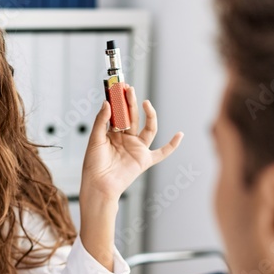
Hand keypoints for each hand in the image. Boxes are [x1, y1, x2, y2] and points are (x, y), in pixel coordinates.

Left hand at [80, 86, 182, 202]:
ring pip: (148, 129)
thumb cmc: (93, 165)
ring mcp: (137, 149)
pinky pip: (162, 152)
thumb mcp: (95, 139)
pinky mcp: (144, 160)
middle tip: (129, 89)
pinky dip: (172, 145)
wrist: (99, 185)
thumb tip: (107, 103)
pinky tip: (179, 135)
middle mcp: (126, 139)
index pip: (118, 114)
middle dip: (131, 103)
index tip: (118, 88)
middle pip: (132, 117)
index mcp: (112, 134)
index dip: (119, 101)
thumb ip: (101, 121)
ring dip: (149, 115)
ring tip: (146, 103)